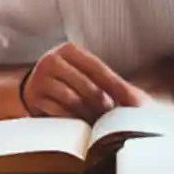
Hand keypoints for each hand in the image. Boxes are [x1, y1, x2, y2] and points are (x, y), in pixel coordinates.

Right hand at [20, 42, 146, 122]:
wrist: (32, 90)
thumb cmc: (68, 82)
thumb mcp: (86, 74)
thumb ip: (112, 84)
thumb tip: (142, 102)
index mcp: (69, 50)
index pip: (100, 70)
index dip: (120, 88)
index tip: (137, 105)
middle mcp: (52, 60)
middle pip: (88, 86)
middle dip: (104, 105)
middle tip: (114, 117)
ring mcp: (40, 79)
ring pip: (74, 100)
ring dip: (89, 114)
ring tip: (98, 120)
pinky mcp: (34, 98)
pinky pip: (60, 112)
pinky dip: (73, 119)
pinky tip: (80, 123)